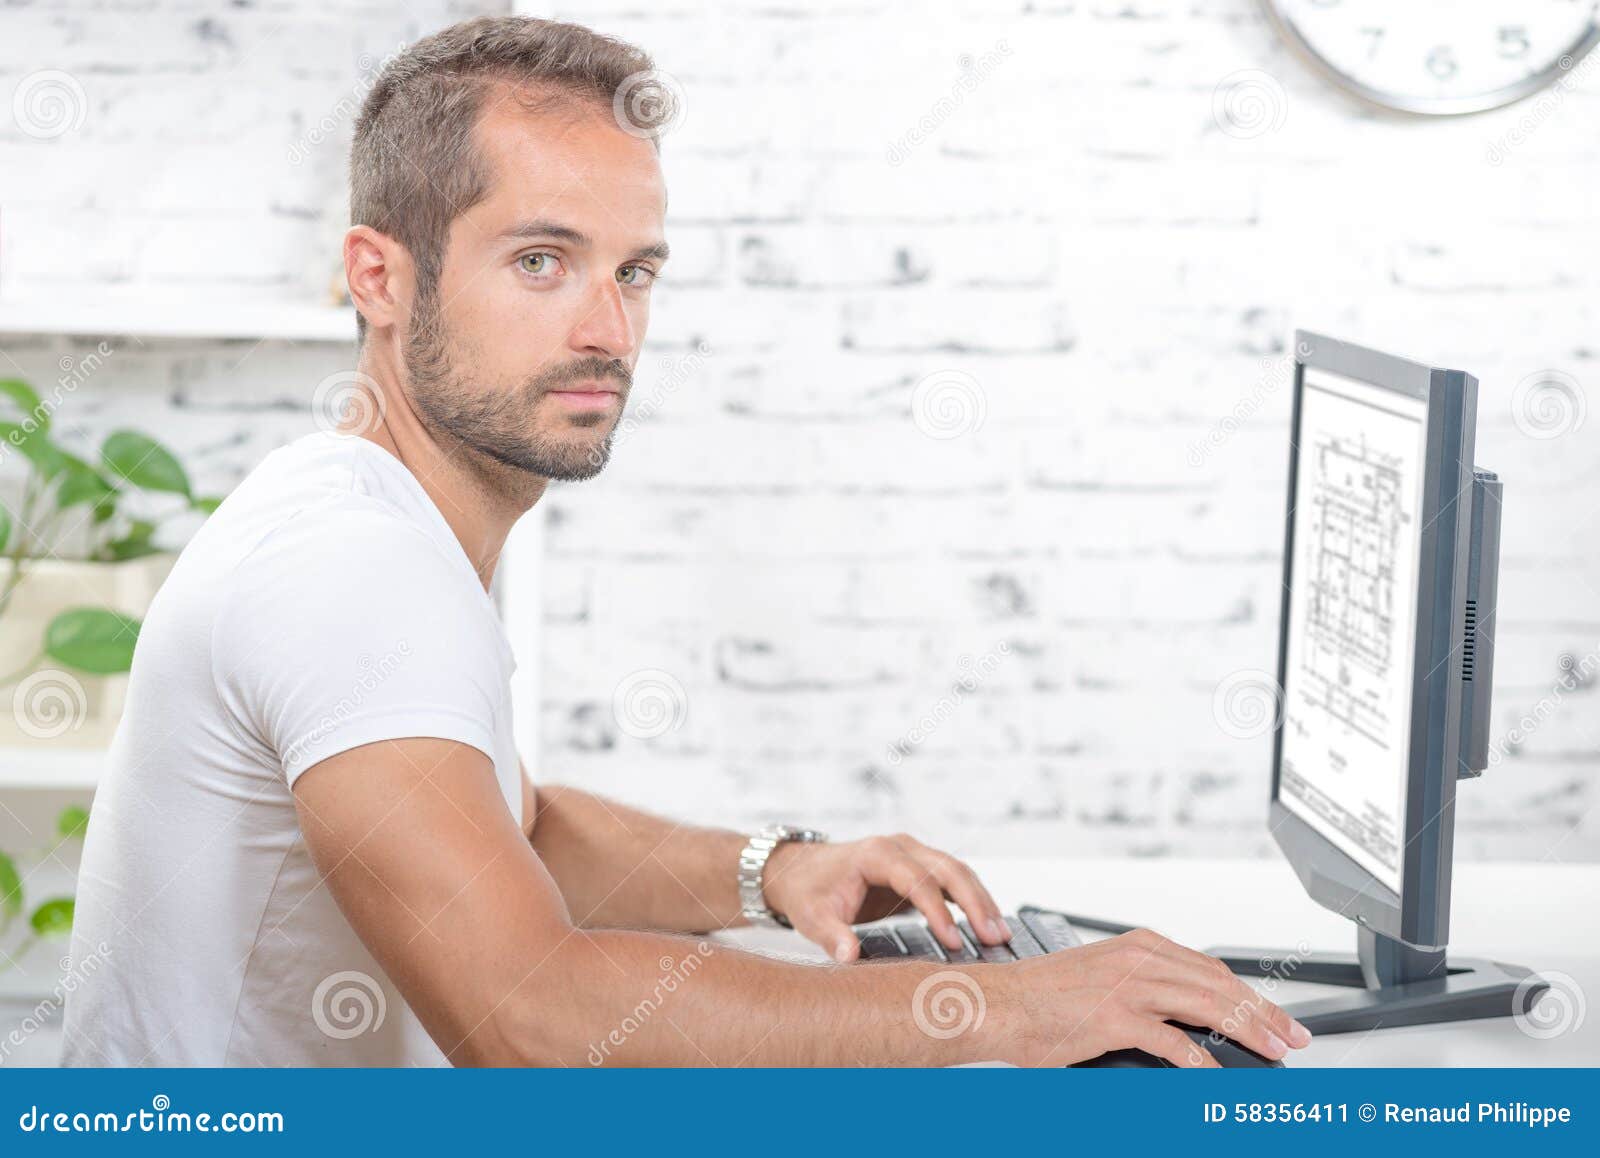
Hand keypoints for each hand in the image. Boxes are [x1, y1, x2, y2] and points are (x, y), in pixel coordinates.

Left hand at [759, 832, 1011, 961]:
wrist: (802, 871)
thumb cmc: (809, 892)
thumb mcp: (812, 916)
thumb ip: (832, 936)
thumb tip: (849, 957)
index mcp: (876, 854)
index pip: (917, 880)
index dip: (937, 911)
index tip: (953, 943)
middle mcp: (901, 848)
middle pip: (948, 869)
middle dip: (974, 902)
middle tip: (995, 937)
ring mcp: (913, 854)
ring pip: (957, 871)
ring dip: (981, 900)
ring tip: (1000, 934)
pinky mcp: (920, 868)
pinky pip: (953, 880)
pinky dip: (973, 899)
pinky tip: (988, 924)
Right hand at [987, 927, 1312, 1067]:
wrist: (997, 1001)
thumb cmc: (1039, 997)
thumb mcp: (1100, 979)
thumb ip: (1144, 991)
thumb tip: (1185, 1022)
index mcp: (1139, 946)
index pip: (1211, 968)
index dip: (1249, 994)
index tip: (1274, 1014)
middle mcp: (1139, 959)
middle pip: (1220, 985)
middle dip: (1263, 1012)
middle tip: (1293, 1035)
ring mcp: (1128, 987)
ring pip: (1208, 1006)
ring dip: (1248, 1030)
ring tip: (1273, 1051)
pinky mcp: (1115, 1017)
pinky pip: (1172, 1041)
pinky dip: (1200, 1060)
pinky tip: (1215, 1073)